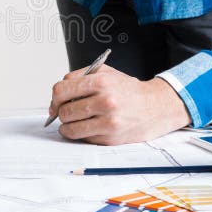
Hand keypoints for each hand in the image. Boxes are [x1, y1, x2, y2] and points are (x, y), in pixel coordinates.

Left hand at [49, 65, 190, 144]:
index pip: (61, 90)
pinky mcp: (111, 138)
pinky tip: (88, 127)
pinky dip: (80, 134)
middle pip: (64, 111)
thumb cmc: (128, 90)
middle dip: (62, 113)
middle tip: (67, 112)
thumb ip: (79, 77)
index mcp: (101, 82)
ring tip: (74, 122)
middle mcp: (105, 102)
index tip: (57, 102)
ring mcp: (108, 122)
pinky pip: (83, 138)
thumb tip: (56, 97)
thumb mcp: (106, 72)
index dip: (55, 98)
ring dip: (67, 126)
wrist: (157, 106)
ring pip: (70, 128)